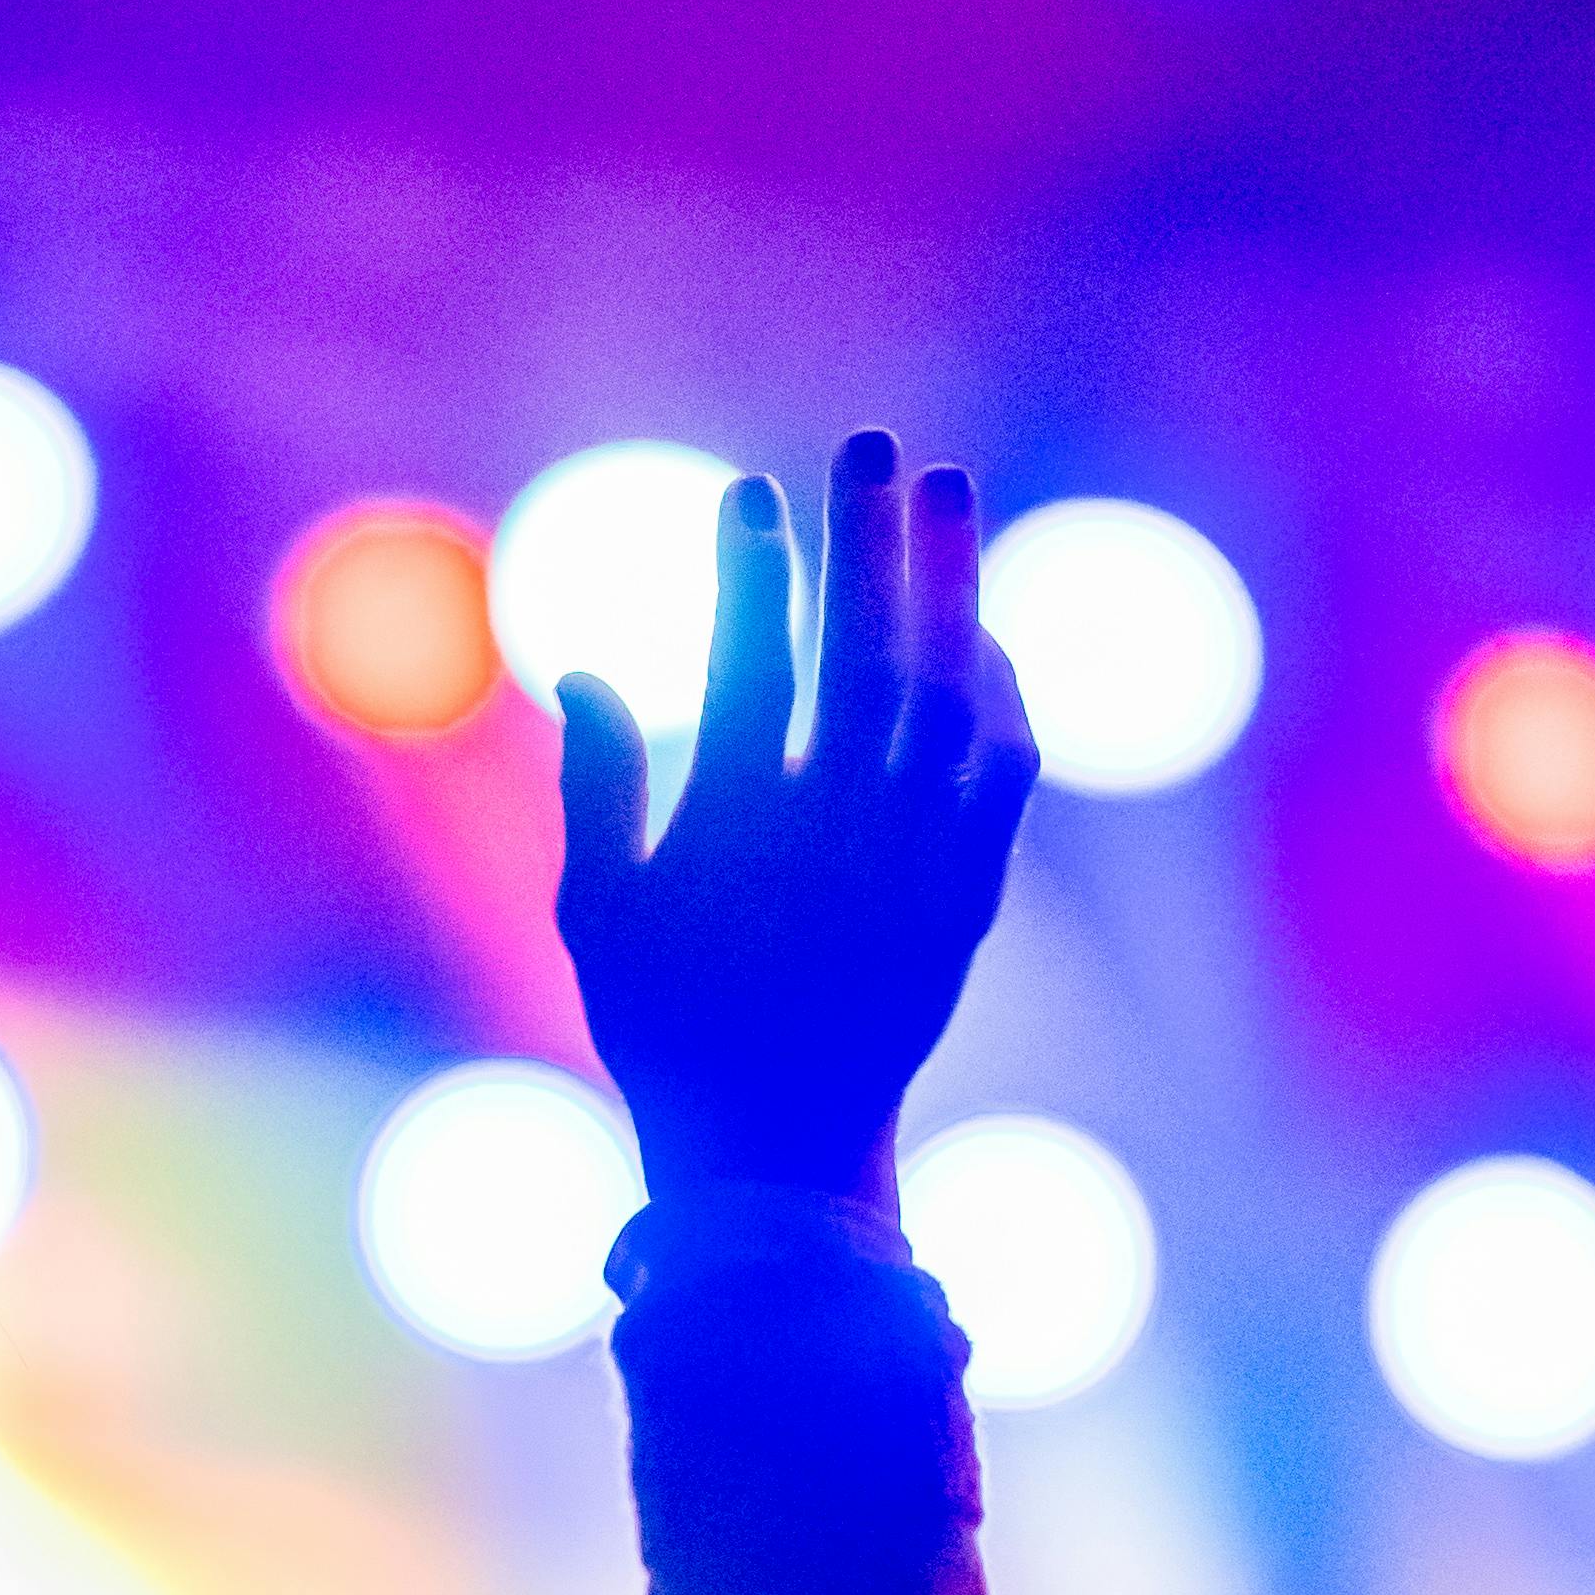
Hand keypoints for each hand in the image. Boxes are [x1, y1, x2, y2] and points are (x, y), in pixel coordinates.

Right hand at [554, 432, 1035, 1222]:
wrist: (779, 1149)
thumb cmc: (667, 1029)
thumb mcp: (597, 914)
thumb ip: (596, 786)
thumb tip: (590, 668)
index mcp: (736, 822)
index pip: (749, 659)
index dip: (749, 569)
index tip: (751, 493)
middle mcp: (838, 825)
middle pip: (864, 646)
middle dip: (868, 536)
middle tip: (873, 445)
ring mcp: (915, 853)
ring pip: (948, 688)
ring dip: (949, 581)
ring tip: (946, 493)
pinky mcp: (970, 887)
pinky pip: (1004, 763)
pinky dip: (1000, 684)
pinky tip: (982, 630)